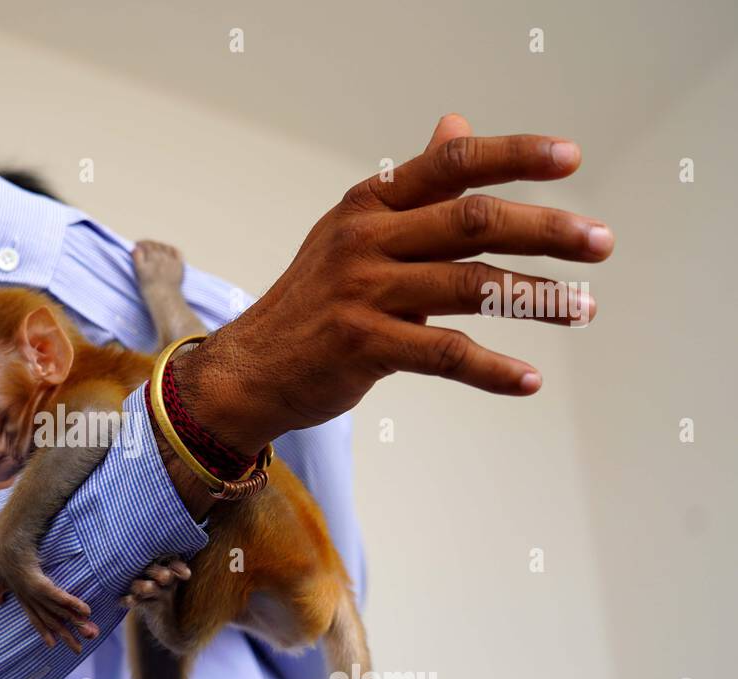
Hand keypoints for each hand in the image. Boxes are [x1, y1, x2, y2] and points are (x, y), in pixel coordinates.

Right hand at [174, 115, 614, 456]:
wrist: (249, 368)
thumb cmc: (312, 300)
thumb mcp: (354, 231)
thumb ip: (413, 187)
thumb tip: (457, 126)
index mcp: (369, 205)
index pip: (450, 164)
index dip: (513, 156)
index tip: (570, 158)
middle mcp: (365, 240)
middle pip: (471, 222)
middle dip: (545, 229)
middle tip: (601, 242)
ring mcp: (362, 292)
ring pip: (468, 286)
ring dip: (536, 297)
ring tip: (584, 307)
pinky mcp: (361, 345)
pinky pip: (443, 353)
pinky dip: (492, 369)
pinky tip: (528, 380)